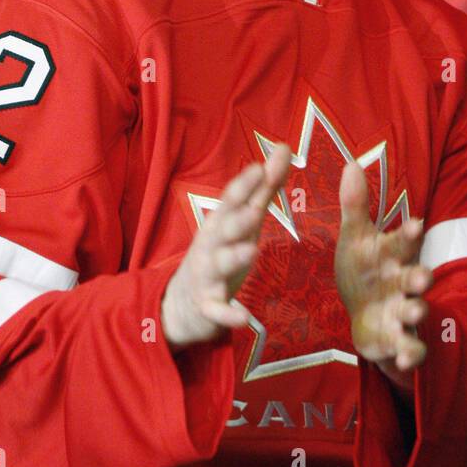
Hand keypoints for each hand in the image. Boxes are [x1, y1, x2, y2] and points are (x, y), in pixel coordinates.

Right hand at [161, 143, 292, 350]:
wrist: (183, 302)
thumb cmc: (221, 251)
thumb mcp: (243, 219)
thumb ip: (264, 187)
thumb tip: (283, 148)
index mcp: (222, 222)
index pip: (231, 200)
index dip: (243, 185)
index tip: (259, 166)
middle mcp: (212, 244)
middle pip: (224, 229)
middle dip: (238, 219)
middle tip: (254, 211)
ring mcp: (207, 274)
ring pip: (219, 264)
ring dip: (234, 258)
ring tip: (251, 252)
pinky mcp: (208, 305)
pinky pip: (217, 310)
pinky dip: (227, 314)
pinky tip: (243, 318)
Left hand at [334, 160, 432, 387]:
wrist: (364, 312)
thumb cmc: (363, 270)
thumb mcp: (355, 238)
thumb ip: (355, 205)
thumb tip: (350, 163)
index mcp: (393, 255)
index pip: (404, 241)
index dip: (410, 234)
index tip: (416, 224)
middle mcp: (403, 282)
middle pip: (417, 278)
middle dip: (421, 277)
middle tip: (424, 277)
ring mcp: (402, 311)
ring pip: (416, 311)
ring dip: (417, 311)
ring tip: (415, 310)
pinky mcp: (397, 339)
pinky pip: (409, 348)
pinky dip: (409, 354)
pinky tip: (403, 360)